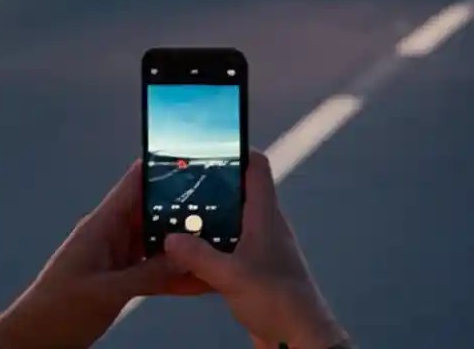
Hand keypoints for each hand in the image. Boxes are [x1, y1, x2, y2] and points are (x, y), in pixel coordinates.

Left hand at [0, 161, 207, 348]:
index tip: (195, 161)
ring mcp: (116, 258)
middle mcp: (111, 235)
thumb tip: (187, 255)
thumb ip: (149, 273)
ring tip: (218, 242)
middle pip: (153, 212)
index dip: (162, 169)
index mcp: (102, 225)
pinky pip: (153, 270)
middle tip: (222, 208)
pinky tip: (200, 279)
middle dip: (184, 209)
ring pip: (157, 243)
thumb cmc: (58, 310)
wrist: (32, 340)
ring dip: (183, 245)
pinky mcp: (120, 280)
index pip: (135, 184)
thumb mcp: (108, 291)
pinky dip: (174, 274)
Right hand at [164, 151, 351, 348]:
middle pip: (237, 192)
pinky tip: (189, 259)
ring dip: (207, 221)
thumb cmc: (282, 303)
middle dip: (210, 187)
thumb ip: (199, 255)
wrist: (301, 339)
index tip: (210, 144)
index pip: (256, 167)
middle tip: (182, 184)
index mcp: (265, 216)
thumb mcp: (231, 275)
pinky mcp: (254, 272)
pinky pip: (228, 251)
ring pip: (230, 223)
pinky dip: (209, 250)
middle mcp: (265, 227)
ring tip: (178, 219)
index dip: (236, 150)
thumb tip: (172, 239)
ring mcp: (261, 249)